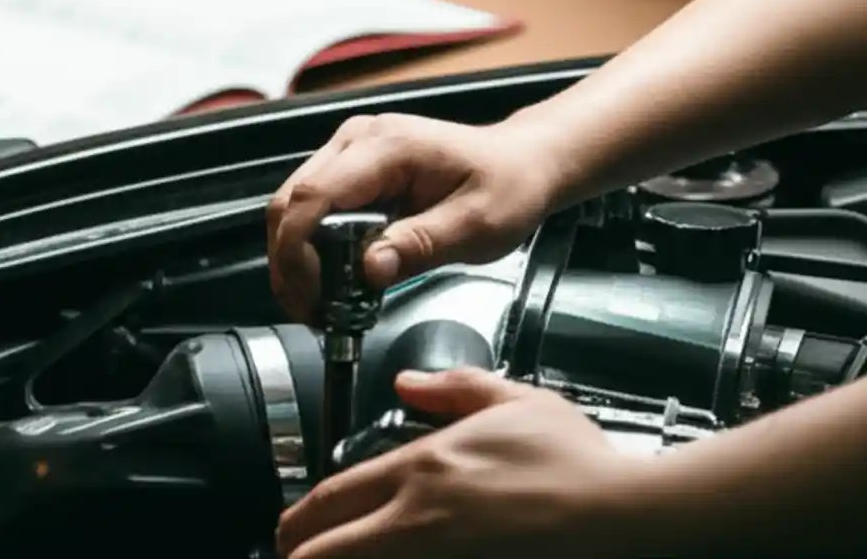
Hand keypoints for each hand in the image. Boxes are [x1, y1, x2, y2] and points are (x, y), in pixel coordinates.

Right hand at [266, 113, 565, 321]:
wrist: (521, 162)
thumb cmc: (507, 186)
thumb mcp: (477, 225)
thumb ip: (422, 245)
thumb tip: (370, 269)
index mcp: (387, 146)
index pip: (314, 196)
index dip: (299, 251)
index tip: (315, 296)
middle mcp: (357, 141)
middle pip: (290, 202)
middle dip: (290, 263)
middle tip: (312, 311)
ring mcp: (348, 152)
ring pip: (292, 207)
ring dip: (295, 259)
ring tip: (319, 303)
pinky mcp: (349, 169)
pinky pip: (310, 209)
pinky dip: (308, 249)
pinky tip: (328, 280)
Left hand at [275, 368, 642, 558]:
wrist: (631, 517)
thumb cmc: (581, 466)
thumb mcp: (516, 403)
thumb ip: (453, 389)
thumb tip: (410, 382)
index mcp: (421, 470)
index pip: (327, 499)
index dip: (297, 521)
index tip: (292, 529)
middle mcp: (416, 522)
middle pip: (321, 551)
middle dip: (300, 555)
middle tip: (299, 555)